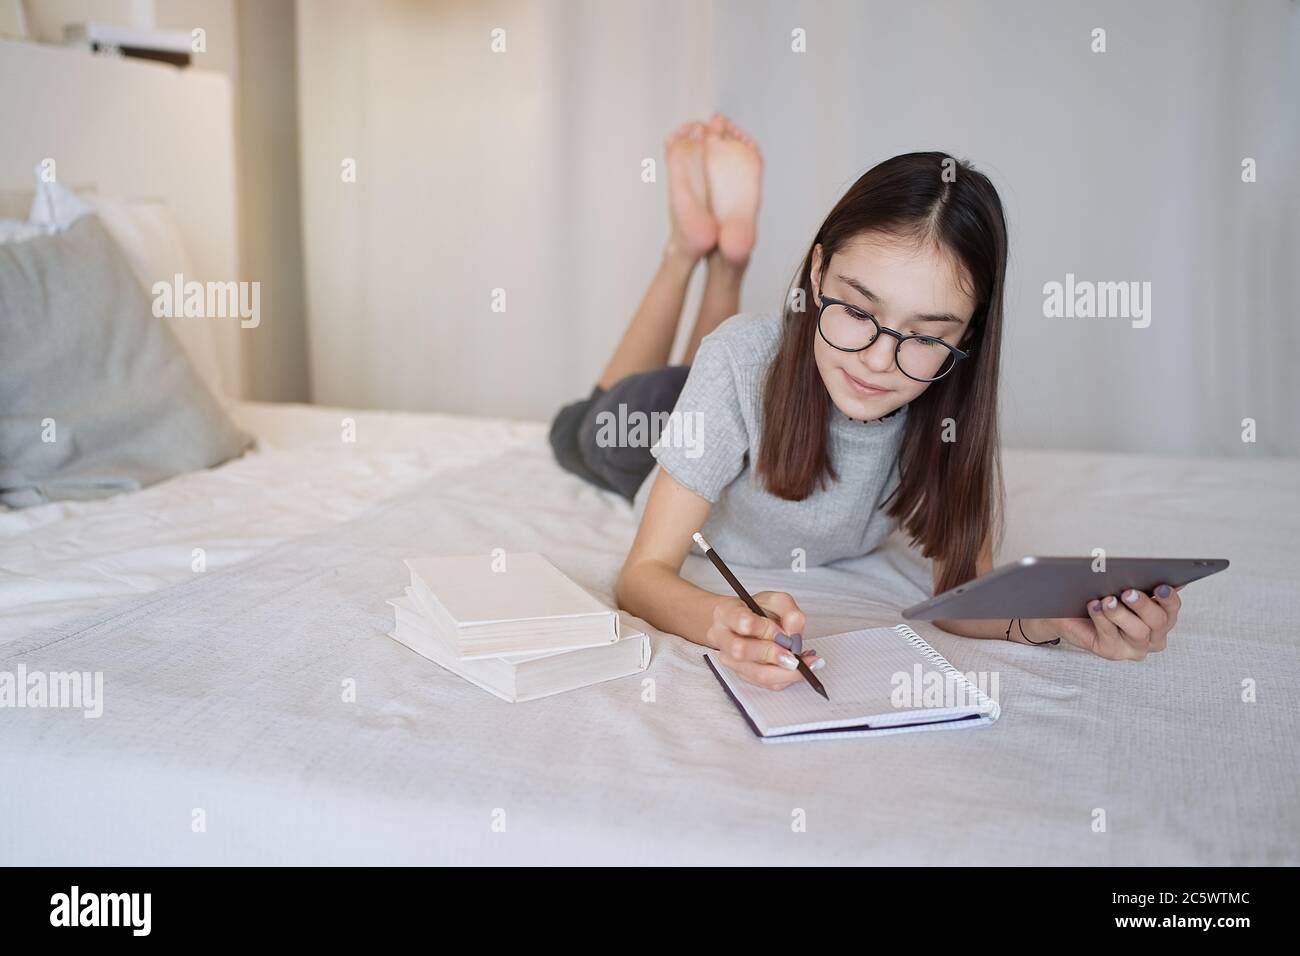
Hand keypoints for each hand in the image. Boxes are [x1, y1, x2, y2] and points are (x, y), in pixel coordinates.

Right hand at [707, 590, 820, 689]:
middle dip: (773, 654)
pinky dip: (787, 677)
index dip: (767, 629)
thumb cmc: (756, 610)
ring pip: (756, 673)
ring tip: (806, 664)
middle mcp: (722, 637)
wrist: (740, 623)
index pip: (743, 622)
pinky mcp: (741, 674)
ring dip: (786, 672)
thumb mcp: (775, 601)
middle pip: (742, 651)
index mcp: (727, 613)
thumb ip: (788, 612)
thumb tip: (794, 633)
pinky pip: (766, 683)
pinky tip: (800, 668)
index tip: (784, 632)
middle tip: (795, 654)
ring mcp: (729, 659)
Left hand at [1024, 584, 1183, 659]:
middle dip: (1144, 604)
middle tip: (1128, 592)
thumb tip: (1155, 571)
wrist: (1073, 617)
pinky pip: (1110, 634)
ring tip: (1107, 600)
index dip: (1169, 598)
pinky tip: (1094, 606)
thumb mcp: (1123, 589)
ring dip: (1121, 613)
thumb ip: (1141, 583)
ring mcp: (1134, 647)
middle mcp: (1153, 636)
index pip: (1172, 608)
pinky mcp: (1113, 652)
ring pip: (1137, 631)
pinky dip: (1101, 618)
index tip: (1160, 587)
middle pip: (1159, 621)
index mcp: (1162, 618)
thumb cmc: (1103, 599)